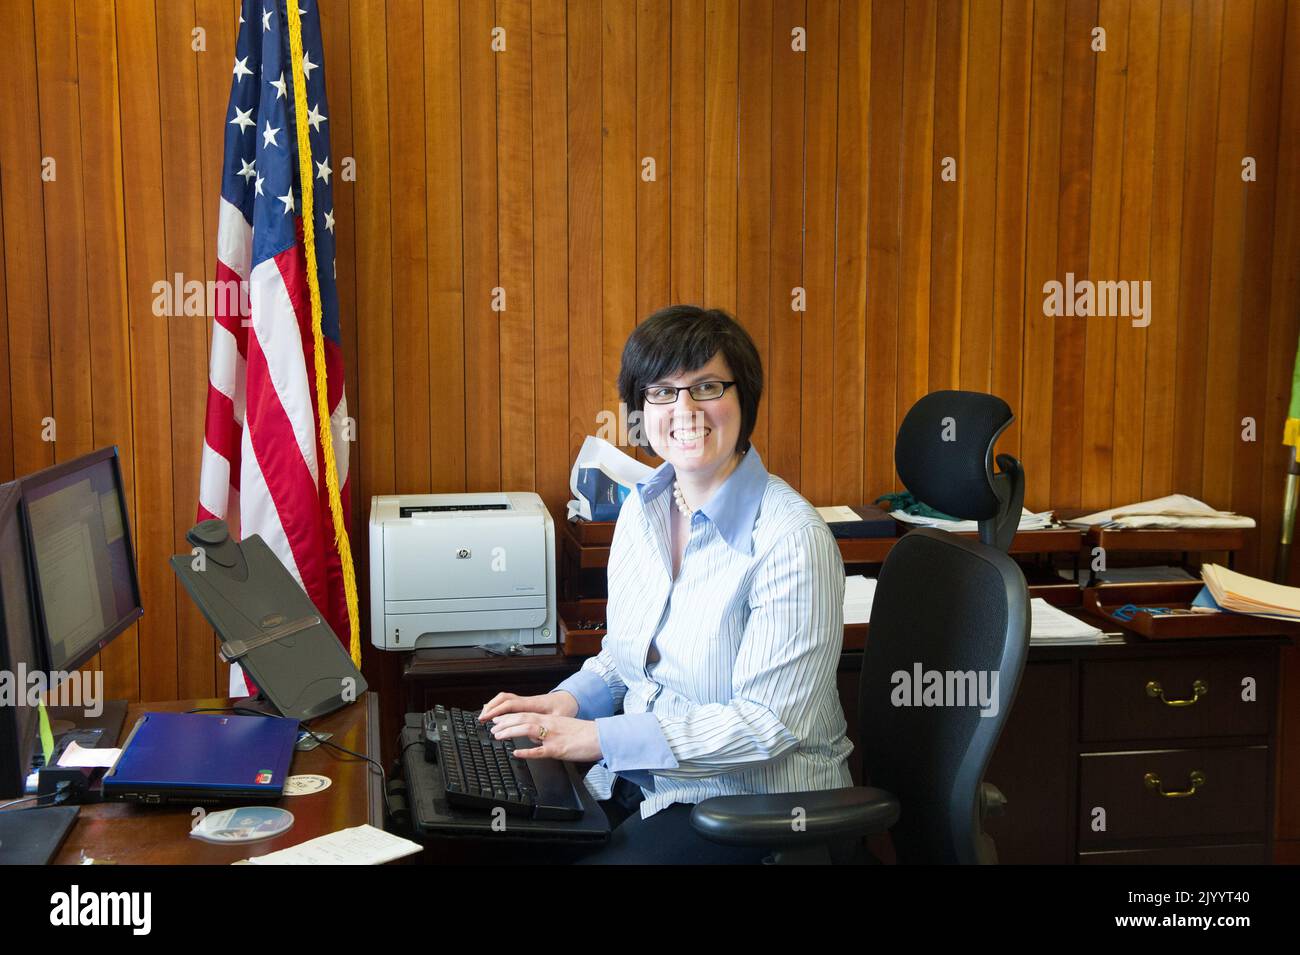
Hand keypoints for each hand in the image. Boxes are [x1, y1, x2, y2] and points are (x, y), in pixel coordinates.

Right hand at [479, 690, 578, 722]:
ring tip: (485, 716)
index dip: (497, 711)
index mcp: (533, 704)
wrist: (570, 700)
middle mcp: (527, 701)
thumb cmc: (565, 709)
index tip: (487, 718)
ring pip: (505, 698)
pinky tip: (495, 713)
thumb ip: (545, 730)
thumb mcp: (558, 720)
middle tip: (481, 719)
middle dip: (490, 707)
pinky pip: (509, 701)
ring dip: (493, 706)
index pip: (510, 705)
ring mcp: (526, 701)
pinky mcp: (526, 703)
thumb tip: (533, 738)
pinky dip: (500, 706)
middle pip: (503, 699)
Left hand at [487, 713, 602, 762]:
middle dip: (505, 722)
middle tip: (492, 727)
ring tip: (498, 735)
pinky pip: (540, 751)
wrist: (601, 737)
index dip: (509, 716)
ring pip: (527, 730)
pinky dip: (526, 751)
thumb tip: (534, 738)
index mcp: (550, 720)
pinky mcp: (558, 749)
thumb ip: (547, 731)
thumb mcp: (563, 727)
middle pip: (523, 719)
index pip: (525, 714)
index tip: (497, 719)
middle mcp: (550, 725)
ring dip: (510, 731)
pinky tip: (516, 753)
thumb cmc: (585, 734)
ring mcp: (553, 737)